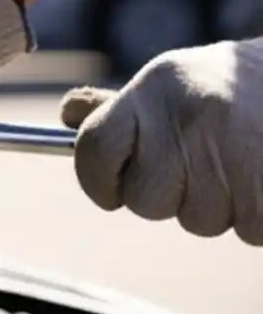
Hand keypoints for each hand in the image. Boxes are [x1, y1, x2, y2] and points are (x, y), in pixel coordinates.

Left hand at [60, 39, 262, 244]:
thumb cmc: (238, 89)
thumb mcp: (177, 83)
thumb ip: (122, 108)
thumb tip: (69, 116)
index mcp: (156, 88)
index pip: (92, 150)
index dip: (97, 179)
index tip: (112, 185)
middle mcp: (188, 117)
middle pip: (144, 201)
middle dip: (170, 197)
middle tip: (203, 165)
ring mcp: (233, 152)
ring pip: (198, 221)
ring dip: (221, 205)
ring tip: (246, 161)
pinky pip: (247, 230)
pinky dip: (257, 217)